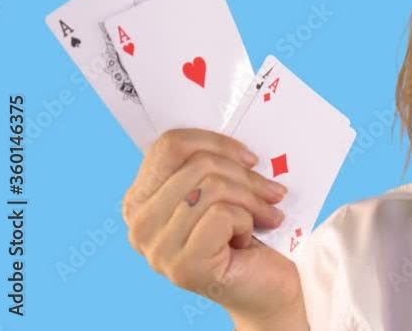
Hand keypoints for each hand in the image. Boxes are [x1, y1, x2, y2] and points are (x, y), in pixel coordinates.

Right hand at [122, 128, 307, 325]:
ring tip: (266, 216)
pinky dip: (247, 222)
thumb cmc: (248, 234)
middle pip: (197, 164)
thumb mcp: (223, 190)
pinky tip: (248, 239)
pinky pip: (221, 215)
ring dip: (251, 201)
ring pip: (212, 188)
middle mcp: (140, 225)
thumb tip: (231, 124)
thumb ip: (210, 163)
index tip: (249, 158)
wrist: (269, 287)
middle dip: (245, 176)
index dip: (216, 142)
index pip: (170, 145)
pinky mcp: (183, 267)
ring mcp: (157, 249)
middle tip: (272, 192)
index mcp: (141, 199)